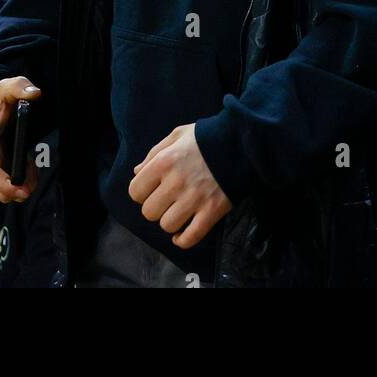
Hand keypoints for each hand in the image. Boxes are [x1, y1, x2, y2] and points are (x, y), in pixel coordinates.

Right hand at [0, 75, 40, 202]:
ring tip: (33, 171)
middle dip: (12, 190)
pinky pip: (4, 184)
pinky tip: (30, 168)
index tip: (20, 188)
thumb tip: (35, 93)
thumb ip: (20, 86)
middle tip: (31, 185)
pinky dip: (19, 181)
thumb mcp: (6, 87)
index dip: (1, 181)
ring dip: (18, 187)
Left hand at [129, 124, 231, 250]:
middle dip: (155, 208)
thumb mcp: (177, 135)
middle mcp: (176, 182)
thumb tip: (136, 172)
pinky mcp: (212, 211)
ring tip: (178, 212)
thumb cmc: (205, 137)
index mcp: (164, 162)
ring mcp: (194, 199)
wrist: (240, 142)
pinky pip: (190, 237)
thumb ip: (154, 153)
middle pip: (149, 212)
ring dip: (170, 222)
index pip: (135, 191)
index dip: (142, 192)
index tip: (152, 189)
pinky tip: (181, 234)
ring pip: (167, 226)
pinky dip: (183, 240)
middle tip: (167, 200)